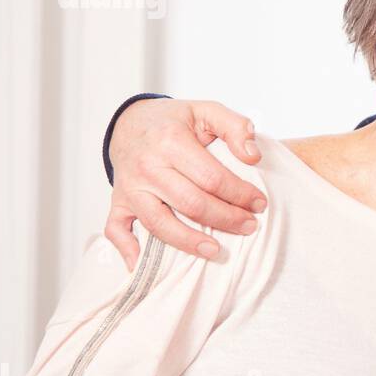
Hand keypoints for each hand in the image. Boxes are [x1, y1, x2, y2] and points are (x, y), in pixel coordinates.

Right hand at [105, 98, 265, 269]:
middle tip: (250, 227)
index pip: (212, 178)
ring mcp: (130, 187)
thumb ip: (235, 126)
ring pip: (160, 223)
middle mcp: (147, 166)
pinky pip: (116, 229)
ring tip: (217, 251)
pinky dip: (128, 248)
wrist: (131, 123)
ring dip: (189, 242)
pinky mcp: (118, 201)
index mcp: (170, 141)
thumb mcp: (207, 111)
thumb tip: (253, 155)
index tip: (259, 204)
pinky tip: (143, 264)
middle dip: (225, 219)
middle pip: (191, 203)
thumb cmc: (174, 122)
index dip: (240, 194)